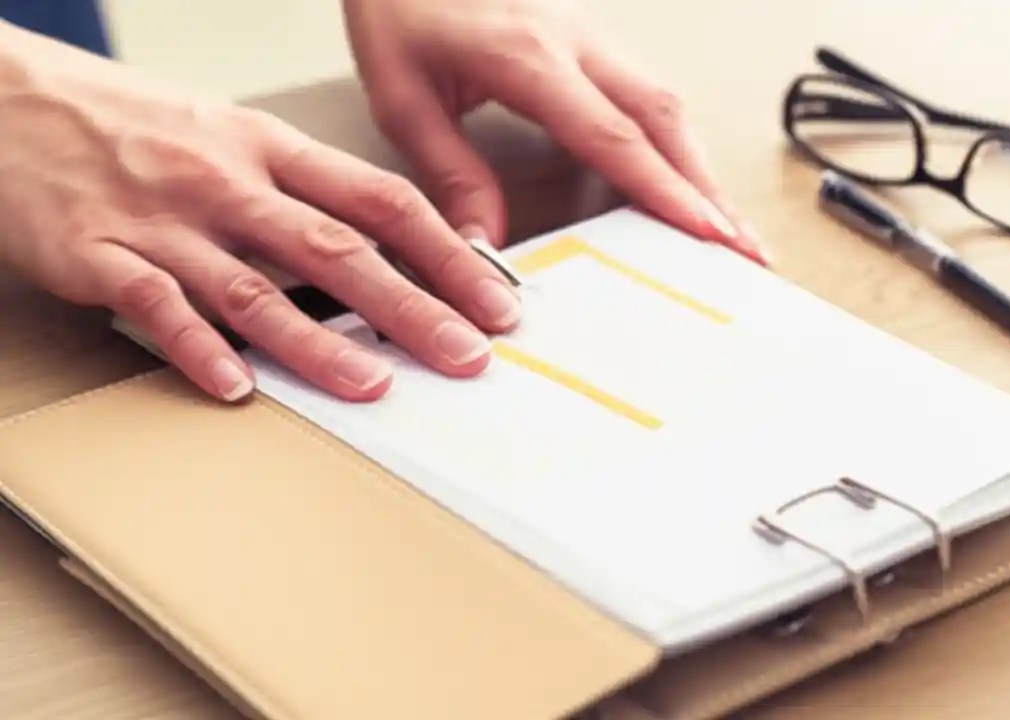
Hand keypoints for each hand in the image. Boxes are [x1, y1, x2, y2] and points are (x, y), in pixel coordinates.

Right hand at [0, 22, 522, 403]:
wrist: (4, 97)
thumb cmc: (129, 124)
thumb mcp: (226, 135)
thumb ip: (298, 190)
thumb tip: (383, 249)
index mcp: (267, 148)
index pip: (380, 199)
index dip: (446, 254)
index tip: (495, 300)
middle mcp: (227, 183)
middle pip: (338, 249)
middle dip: (411, 307)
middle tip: (466, 356)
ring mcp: (163, 220)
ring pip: (256, 289)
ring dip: (320, 344)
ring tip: (373, 387)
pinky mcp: (96, 254)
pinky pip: (155, 307)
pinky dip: (197, 349)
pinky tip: (235, 388)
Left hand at [341, 0, 768, 263]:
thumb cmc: (401, 8)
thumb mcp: (403, 98)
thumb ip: (451, 173)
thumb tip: (485, 244)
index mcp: (528, 57)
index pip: (612, 134)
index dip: (663, 188)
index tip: (705, 231)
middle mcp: (574, 41)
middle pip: (663, 117)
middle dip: (709, 187)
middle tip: (743, 245)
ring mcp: (588, 36)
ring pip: (666, 103)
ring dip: (701, 167)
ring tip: (726, 227)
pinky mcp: (589, 40)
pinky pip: (647, 94)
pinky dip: (675, 143)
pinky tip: (684, 179)